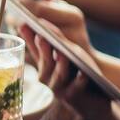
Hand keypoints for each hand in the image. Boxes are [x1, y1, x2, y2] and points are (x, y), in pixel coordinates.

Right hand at [14, 0, 110, 119]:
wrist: (95, 99)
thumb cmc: (81, 71)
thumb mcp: (69, 53)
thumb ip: (56, 39)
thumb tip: (42, 20)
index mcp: (44, 64)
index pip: (33, 49)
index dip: (28, 37)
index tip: (24, 24)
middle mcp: (47, 77)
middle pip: (44, 63)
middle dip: (43, 50)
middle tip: (42, 36)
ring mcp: (59, 89)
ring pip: (58, 76)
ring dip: (61, 64)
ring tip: (63, 53)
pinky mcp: (73, 98)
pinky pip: (76, 89)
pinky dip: (79, 81)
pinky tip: (84, 74)